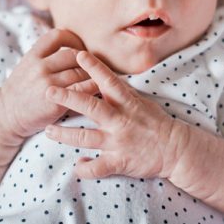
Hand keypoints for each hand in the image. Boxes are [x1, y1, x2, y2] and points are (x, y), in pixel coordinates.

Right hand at [0, 29, 97, 145]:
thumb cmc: (21, 90)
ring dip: (93, 75)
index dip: (74, 39)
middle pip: (74, 55)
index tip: (80, 49)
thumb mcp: (27, 65)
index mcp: (33, 55)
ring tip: (98, 80)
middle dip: (86, 61)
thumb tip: (72, 46)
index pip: (58, 36)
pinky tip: (97, 91)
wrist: (6, 116)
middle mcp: (40, 67)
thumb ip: (45, 54)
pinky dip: (92, 89)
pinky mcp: (56, 101)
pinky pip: (82, 90)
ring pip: (81, 72)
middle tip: (93, 68)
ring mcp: (48, 84)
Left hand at [43, 51, 187, 179]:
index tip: (78, 54)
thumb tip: (105, 77)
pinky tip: (76, 167)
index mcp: (127, 103)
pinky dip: (86, 169)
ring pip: (86, 138)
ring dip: (65, 135)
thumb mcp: (142, 102)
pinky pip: (99, 168)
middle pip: (91, 106)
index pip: (109, 81)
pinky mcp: (121, 161)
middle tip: (48, 91)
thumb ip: (122, 93)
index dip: (94, 67)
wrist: (175, 149)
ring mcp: (119, 142)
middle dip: (68, 98)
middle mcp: (121, 120)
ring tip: (48, 130)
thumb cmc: (156, 123)